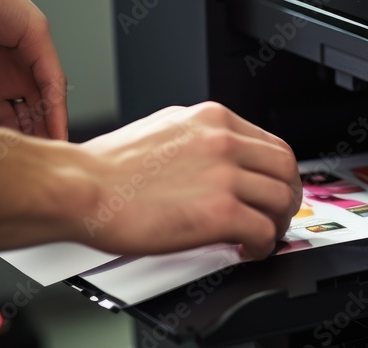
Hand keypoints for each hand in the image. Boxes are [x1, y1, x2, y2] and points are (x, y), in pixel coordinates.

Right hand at [79, 102, 301, 258]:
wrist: (79, 187)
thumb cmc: (107, 168)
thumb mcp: (164, 128)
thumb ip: (200, 138)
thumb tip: (219, 156)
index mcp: (213, 118)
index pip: (270, 142)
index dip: (278, 171)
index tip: (274, 185)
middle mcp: (224, 141)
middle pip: (286, 167)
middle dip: (288, 194)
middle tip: (278, 212)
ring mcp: (224, 176)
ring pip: (281, 198)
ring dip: (278, 221)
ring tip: (263, 234)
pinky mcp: (219, 212)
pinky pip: (263, 230)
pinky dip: (263, 245)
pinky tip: (247, 249)